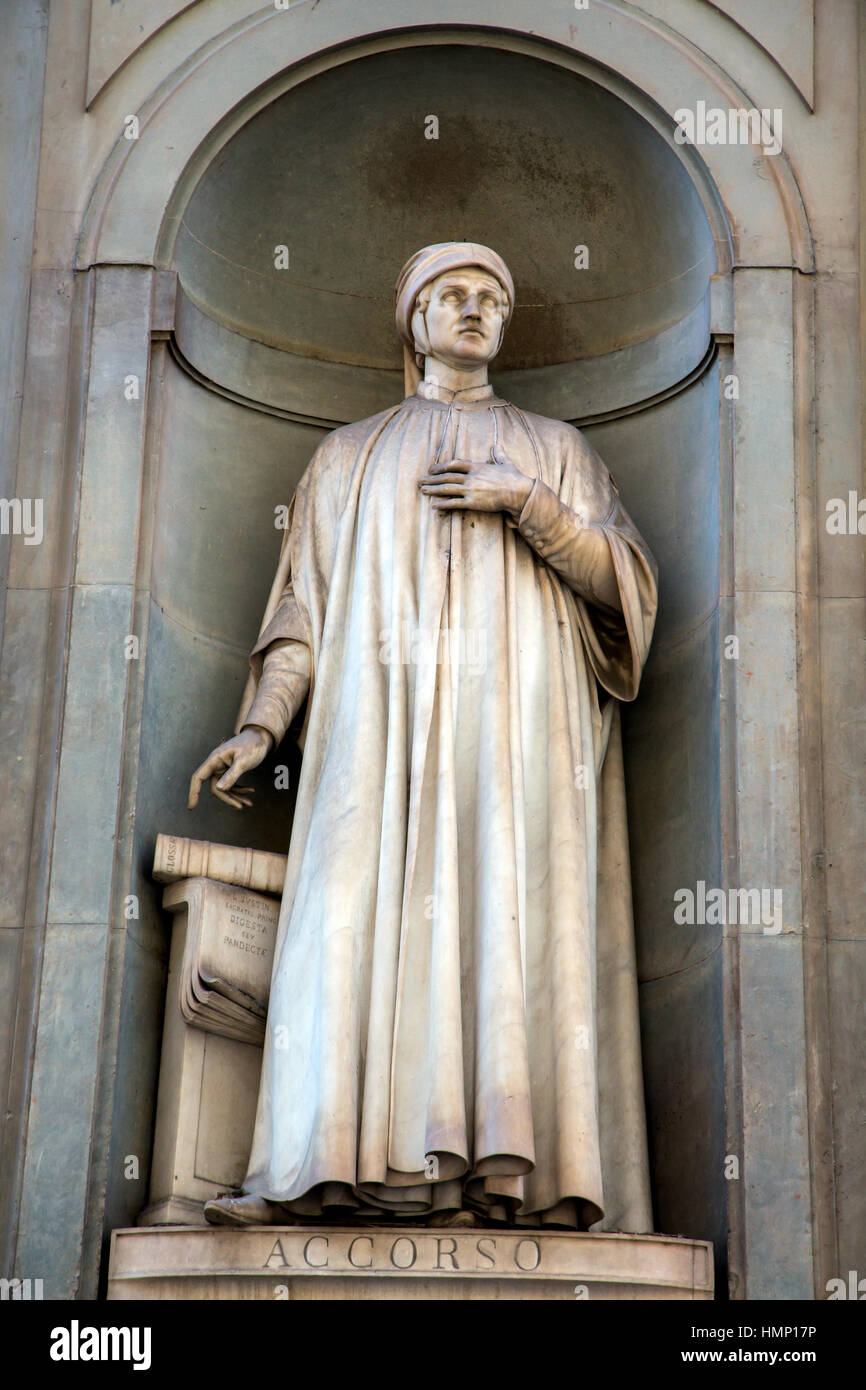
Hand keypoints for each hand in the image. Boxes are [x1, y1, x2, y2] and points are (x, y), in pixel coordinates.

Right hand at [188, 727, 272, 809]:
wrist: (261, 736)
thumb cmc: (252, 745)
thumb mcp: (243, 761)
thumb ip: (231, 775)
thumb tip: (219, 789)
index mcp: (215, 759)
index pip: (198, 777)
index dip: (194, 792)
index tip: (191, 807)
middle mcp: (216, 764)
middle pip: (215, 787)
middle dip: (228, 798)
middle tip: (242, 807)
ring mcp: (223, 768)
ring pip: (224, 788)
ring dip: (236, 796)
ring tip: (249, 803)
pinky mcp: (230, 770)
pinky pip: (231, 784)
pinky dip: (240, 790)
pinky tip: (250, 791)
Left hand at [418, 446, 532, 519]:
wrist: (517, 491)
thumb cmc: (513, 477)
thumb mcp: (505, 463)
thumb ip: (498, 455)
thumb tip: (497, 446)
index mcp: (476, 466)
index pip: (454, 464)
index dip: (441, 466)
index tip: (432, 469)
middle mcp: (470, 477)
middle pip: (447, 477)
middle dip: (432, 479)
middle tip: (420, 481)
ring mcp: (470, 490)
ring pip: (447, 489)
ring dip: (433, 490)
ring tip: (423, 490)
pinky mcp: (472, 502)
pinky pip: (454, 503)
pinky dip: (443, 505)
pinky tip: (434, 506)